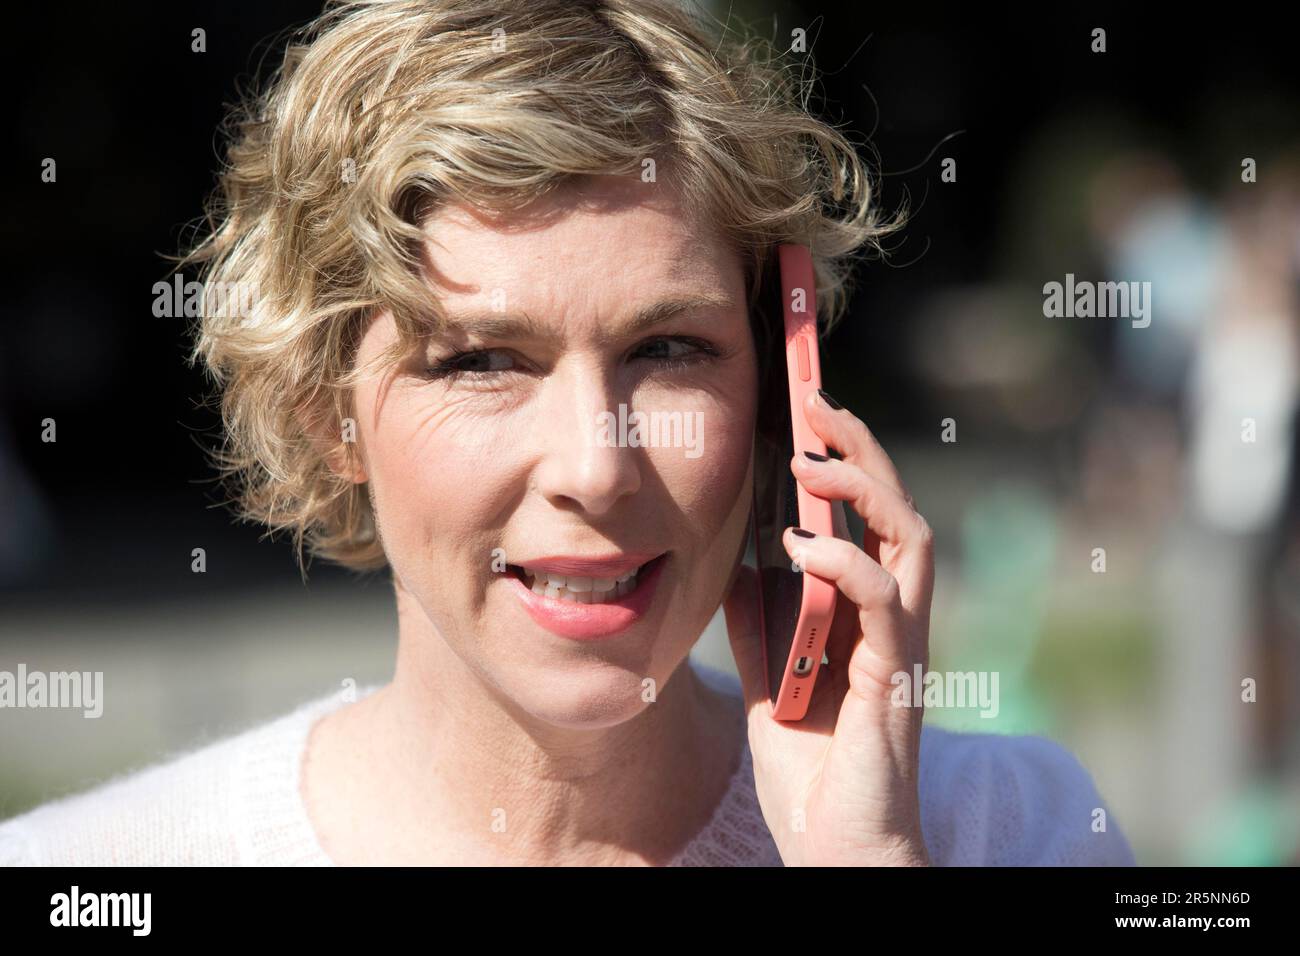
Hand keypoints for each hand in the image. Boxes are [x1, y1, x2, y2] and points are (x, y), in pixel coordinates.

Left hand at [724, 388, 934, 865]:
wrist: (834, 848)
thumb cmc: (812, 771)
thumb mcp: (771, 680)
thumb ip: (763, 625)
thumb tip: (738, 564)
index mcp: (870, 616)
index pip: (870, 519)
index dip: (848, 461)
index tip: (808, 417)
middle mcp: (897, 620)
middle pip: (899, 509)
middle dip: (861, 449)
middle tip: (816, 404)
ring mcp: (902, 646)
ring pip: (909, 537)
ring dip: (860, 488)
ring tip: (809, 461)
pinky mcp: (896, 678)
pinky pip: (886, 600)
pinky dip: (847, 563)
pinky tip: (804, 550)